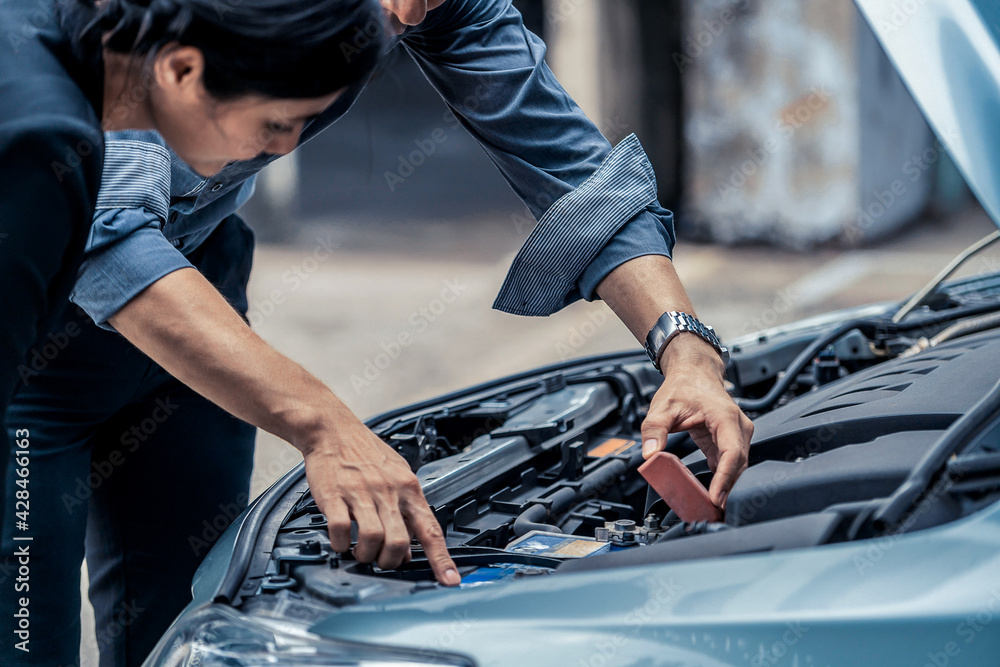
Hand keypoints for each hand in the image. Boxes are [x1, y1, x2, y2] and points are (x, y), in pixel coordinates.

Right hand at [302, 416, 459, 585]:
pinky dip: (341, 544)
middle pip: (399, 541)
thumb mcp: (398, 476)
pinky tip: (340, 541)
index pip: (430, 529)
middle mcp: (388, 491)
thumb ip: (406, 511)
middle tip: (382, 560)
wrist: (334, 429)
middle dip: (390, 561)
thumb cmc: (367, 453)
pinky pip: (341, 530)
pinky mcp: (334, 495)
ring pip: (373, 539)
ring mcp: (361, 493)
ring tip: (360, 552)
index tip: (450, 580)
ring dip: (366, 555)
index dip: (441, 558)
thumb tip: (410, 550)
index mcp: (409, 488)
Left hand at [640, 334, 752, 509]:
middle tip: (711, 511)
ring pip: (736, 467)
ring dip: (726, 487)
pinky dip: (721, 480)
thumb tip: (650, 454)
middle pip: (738, 464)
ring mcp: (737, 435)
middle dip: (727, 489)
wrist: (693, 374)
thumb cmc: (683, 387)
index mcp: (725, 417)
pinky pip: (729, 465)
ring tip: (711, 508)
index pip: (732, 453)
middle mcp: (737, 426)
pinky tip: (710, 494)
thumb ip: (654, 430)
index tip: (716, 498)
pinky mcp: (729, 442)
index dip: (725, 478)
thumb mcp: (661, 407)